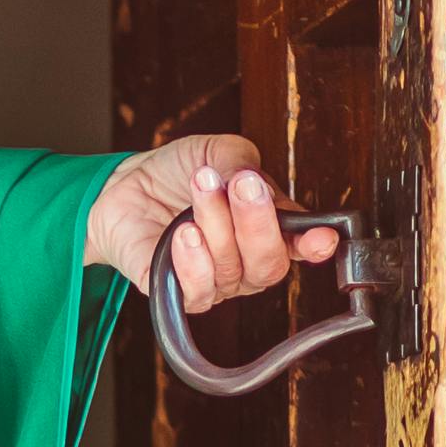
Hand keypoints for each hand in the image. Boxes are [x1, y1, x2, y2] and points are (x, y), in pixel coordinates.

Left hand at [83, 134, 340, 310]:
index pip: (299, 247)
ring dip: (217, 224)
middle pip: (268, 264)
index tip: (321, 236)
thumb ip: (241, 163)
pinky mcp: (175, 294)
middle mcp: (244, 262)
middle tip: (240, 184)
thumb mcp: (216, 153)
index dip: (314, 245)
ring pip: (230, 269)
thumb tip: (253, 180)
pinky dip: (193, 261)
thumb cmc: (179, 172)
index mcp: (266, 229)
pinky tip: (183, 233)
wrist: (124, 186)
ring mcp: (212, 282)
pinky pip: (195, 291)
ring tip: (201, 187)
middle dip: (257, 222)